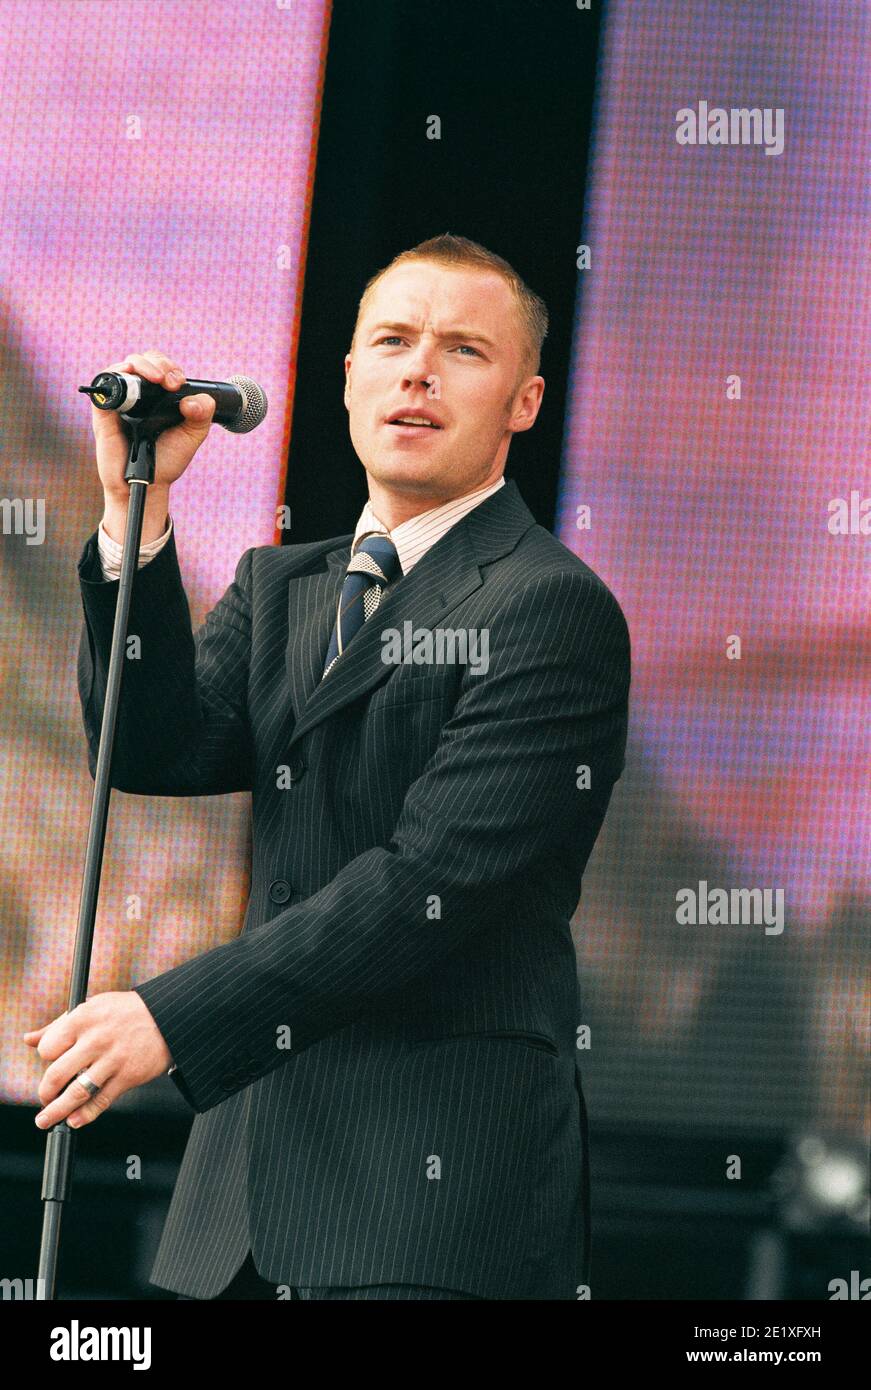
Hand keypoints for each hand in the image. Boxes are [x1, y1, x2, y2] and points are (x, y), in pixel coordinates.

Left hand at [23, 991, 172, 1129]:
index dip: (46, 1057)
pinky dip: (85, 1115)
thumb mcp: (91, 1008)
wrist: (169, 1016)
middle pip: (57, 1074)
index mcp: (83, 1017)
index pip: (48, 1048)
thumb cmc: (125, 1011)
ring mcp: (113, 1059)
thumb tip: (29, 1040)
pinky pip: (101, 1101)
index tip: (51, 1062)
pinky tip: (74, 1120)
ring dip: (57, 1111)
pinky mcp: (128, 1076)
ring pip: (77, 1093)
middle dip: (45, 1093)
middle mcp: (96, 1039)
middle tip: (44, 1099)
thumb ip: (59, 1025)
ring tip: (46, 1119)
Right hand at [94, 348, 215, 502]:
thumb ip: (201, 415)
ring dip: (140, 364)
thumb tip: (194, 399)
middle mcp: (140, 395)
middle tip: (170, 381)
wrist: (148, 484)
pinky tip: (127, 372)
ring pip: (124, 366)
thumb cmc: (167, 460)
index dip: (171, 368)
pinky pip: (103, 383)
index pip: (162, 368)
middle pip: (144, 361)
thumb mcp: (191, 436)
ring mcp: (121, 401)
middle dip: (159, 364)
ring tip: (155, 377)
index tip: (179, 384)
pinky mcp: (104, 411)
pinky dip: (114, 373)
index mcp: (159, 397)